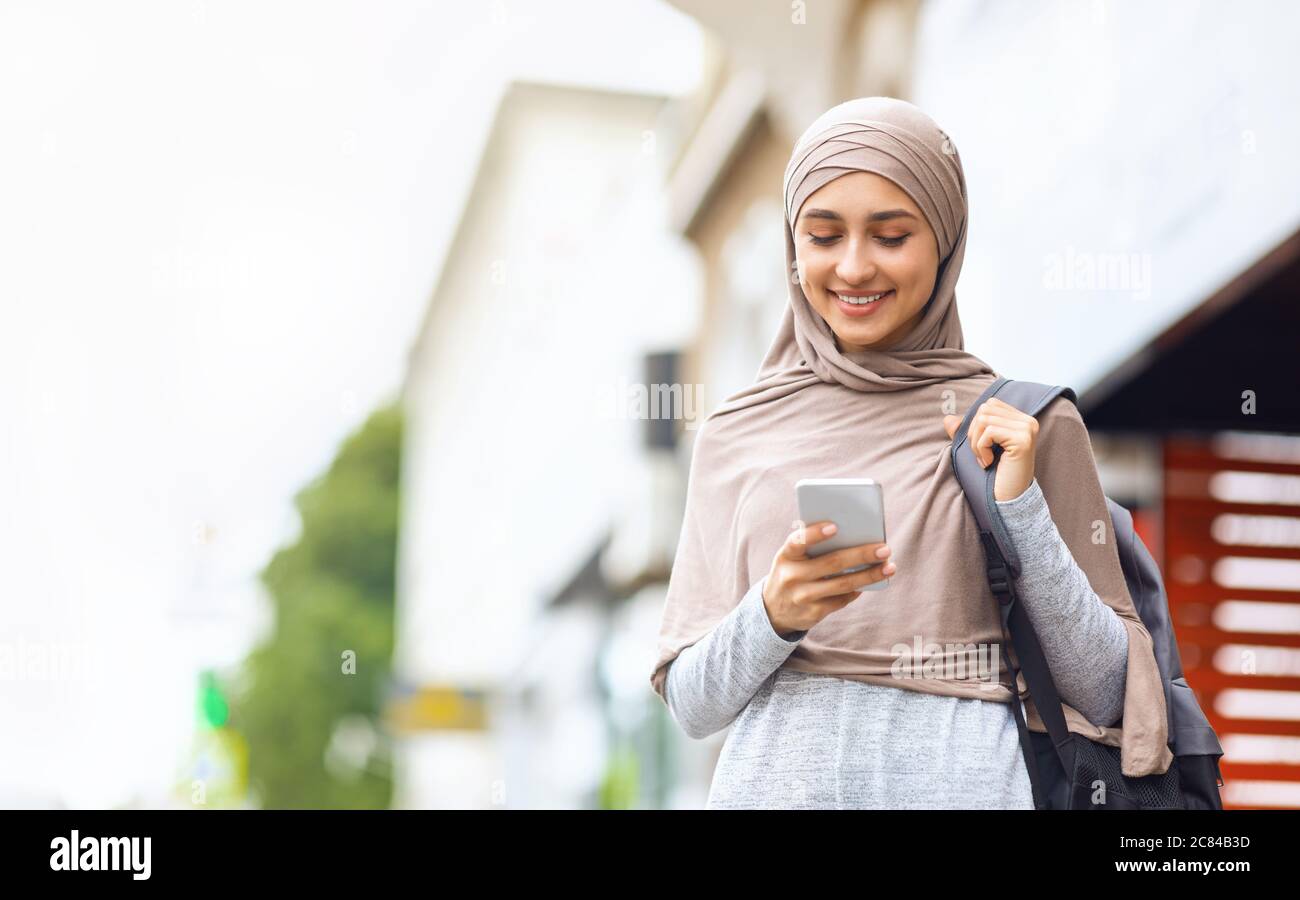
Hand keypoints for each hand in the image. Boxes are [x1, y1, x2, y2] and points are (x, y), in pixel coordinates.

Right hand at [762, 520, 896, 635]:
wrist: (773, 610)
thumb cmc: (791, 573)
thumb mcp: (791, 559)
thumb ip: (812, 548)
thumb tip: (855, 539)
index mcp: (785, 556)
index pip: (798, 542)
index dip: (815, 534)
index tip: (835, 527)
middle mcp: (792, 577)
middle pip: (832, 563)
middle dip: (861, 554)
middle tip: (884, 549)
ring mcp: (802, 597)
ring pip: (843, 584)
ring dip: (869, 575)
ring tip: (889, 567)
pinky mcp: (814, 613)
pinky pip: (842, 599)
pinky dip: (858, 589)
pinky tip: (871, 581)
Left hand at [943, 397, 1039, 501]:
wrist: (1009, 499)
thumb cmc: (994, 475)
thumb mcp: (978, 449)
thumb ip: (965, 432)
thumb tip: (948, 419)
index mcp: (1021, 420)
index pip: (990, 405)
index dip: (976, 424)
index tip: (982, 447)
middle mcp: (1028, 421)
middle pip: (985, 409)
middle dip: (974, 433)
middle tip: (980, 455)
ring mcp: (1027, 429)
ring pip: (985, 419)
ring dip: (977, 442)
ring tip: (984, 459)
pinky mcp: (1023, 440)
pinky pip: (990, 431)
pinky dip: (982, 448)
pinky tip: (989, 462)